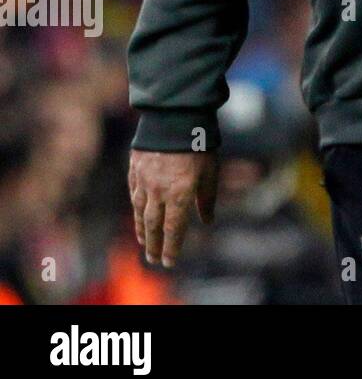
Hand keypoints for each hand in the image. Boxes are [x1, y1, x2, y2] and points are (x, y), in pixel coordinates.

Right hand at [128, 149, 218, 267]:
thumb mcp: (210, 170)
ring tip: (144, 243)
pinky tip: (138, 215)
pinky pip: (134, 195)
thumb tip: (207, 220)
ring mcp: (144, 181)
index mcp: (180, 193)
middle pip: (154, 225)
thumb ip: (207, 198)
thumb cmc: (199, 143)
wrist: (174, 116)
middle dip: (154, 244)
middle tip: (153, 259)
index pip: (174, 228)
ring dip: (142, 230)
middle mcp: (159, 191)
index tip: (169, 262)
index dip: (172, 247)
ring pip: (141, 212)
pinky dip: (136, 209)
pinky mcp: (135, 170)